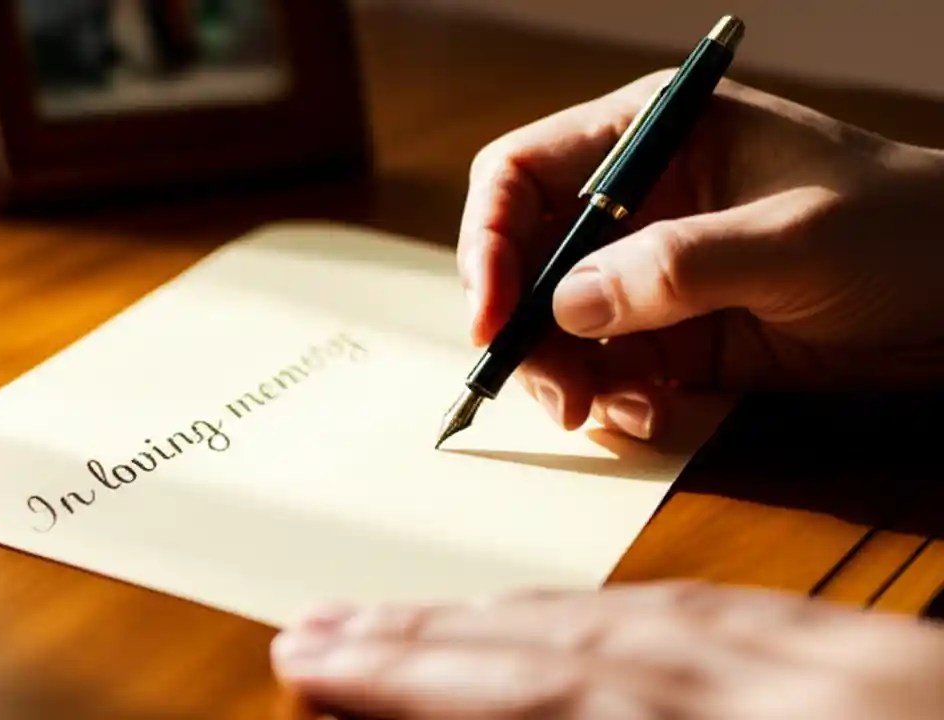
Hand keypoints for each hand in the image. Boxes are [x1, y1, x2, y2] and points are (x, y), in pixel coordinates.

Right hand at [273, 582, 943, 718]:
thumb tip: (530, 705)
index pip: (569, 694)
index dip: (426, 676)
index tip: (326, 658)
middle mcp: (811, 686)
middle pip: (585, 643)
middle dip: (437, 635)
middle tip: (325, 621)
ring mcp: (849, 667)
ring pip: (646, 616)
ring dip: (515, 616)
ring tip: (412, 618)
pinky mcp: (879, 665)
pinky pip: (723, 619)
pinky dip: (620, 617)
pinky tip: (577, 622)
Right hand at [460, 72, 943, 440]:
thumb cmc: (905, 230)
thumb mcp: (793, 238)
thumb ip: (677, 267)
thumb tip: (567, 304)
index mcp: (651, 139)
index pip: (521, 176)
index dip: (487, 242)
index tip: (490, 316)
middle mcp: (639, 204)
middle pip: (527, 262)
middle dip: (524, 328)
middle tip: (550, 391)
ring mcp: (656, 275)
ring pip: (560, 327)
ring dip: (565, 375)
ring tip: (597, 412)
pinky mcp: (680, 337)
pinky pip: (612, 371)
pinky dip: (615, 401)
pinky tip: (651, 414)